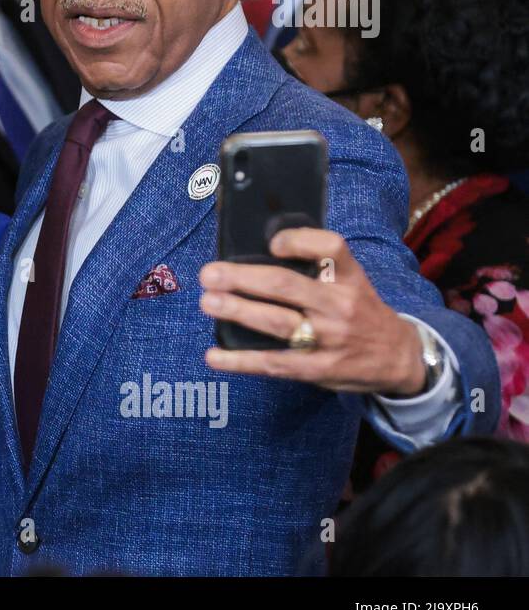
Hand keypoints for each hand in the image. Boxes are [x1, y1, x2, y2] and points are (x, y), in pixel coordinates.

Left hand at [199, 228, 425, 395]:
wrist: (400, 357)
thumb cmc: (361, 311)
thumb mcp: (352, 282)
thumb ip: (318, 268)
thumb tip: (258, 253)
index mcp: (349, 277)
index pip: (330, 248)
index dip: (298, 241)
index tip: (271, 242)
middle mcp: (340, 305)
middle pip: (286, 286)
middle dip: (243, 278)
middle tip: (209, 274)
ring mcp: (329, 339)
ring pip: (278, 323)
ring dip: (238, 311)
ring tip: (208, 303)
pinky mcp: (318, 369)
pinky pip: (274, 363)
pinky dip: (240, 361)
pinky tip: (214, 356)